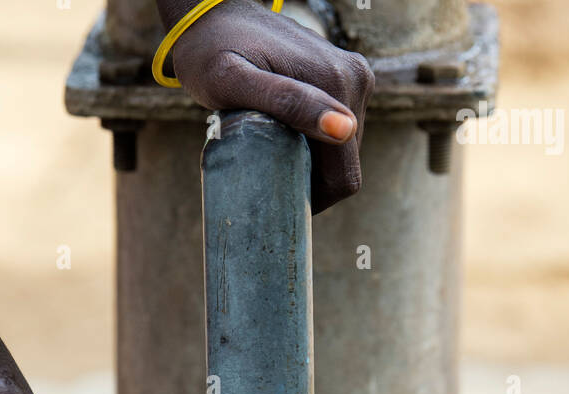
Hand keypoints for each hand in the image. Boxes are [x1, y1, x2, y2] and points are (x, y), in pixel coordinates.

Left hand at [164, 0, 373, 211]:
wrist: (213, 14)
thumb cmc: (212, 51)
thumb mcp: (235, 81)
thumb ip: (286, 102)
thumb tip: (344, 130)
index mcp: (339, 84)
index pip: (342, 176)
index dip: (314, 200)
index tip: (278, 199)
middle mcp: (356, 79)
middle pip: (343, 165)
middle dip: (310, 179)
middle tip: (266, 171)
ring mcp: (354, 78)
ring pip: (340, 152)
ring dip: (310, 162)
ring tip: (271, 150)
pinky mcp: (346, 79)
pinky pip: (336, 132)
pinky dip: (312, 145)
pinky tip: (282, 136)